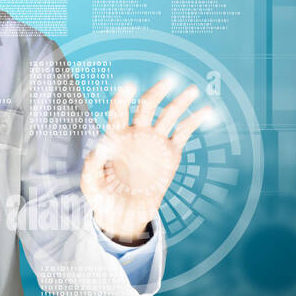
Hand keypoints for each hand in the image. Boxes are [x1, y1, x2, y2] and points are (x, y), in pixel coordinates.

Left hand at [81, 79, 213, 243]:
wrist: (122, 214)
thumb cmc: (102, 195)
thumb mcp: (90, 183)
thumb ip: (92, 165)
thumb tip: (101, 146)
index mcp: (115, 135)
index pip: (119, 110)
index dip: (123, 98)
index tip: (129, 86)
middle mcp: (136, 133)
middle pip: (147, 107)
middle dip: (156, 93)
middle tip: (168, 82)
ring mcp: (154, 142)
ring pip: (168, 116)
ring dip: (180, 102)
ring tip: (192, 90)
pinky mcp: (170, 154)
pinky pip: (183, 133)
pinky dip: (193, 121)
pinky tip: (205, 110)